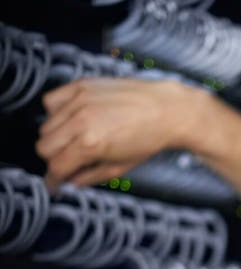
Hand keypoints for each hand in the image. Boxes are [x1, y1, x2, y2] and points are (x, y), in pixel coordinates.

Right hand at [36, 77, 194, 189]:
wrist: (167, 110)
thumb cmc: (149, 137)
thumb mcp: (119, 167)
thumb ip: (89, 177)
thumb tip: (71, 182)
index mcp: (90, 144)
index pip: (56, 167)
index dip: (54, 180)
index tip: (55, 183)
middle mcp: (80, 120)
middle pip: (45, 147)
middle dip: (55, 159)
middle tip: (68, 162)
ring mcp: (79, 100)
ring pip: (46, 126)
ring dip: (56, 138)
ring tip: (75, 140)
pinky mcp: (81, 85)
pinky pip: (51, 101)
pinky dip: (56, 112)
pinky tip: (72, 119)